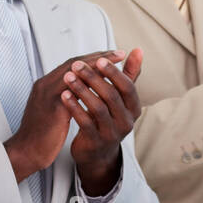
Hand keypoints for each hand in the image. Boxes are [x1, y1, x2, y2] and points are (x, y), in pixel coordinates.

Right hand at [3, 50, 124, 182]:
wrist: (26, 152)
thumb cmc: (41, 134)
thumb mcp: (54, 110)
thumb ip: (65, 97)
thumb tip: (82, 89)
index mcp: (46, 85)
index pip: (71, 64)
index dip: (92, 59)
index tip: (110, 56)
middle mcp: (45, 85)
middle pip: (74, 63)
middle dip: (98, 58)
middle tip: (118, 55)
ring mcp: (47, 95)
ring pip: (73, 73)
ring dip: (96, 68)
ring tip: (115, 66)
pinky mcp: (51, 108)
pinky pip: (72, 92)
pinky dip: (89, 86)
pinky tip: (105, 86)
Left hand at [63, 48, 144, 195]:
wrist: (96, 152)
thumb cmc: (109, 118)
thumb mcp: (121, 98)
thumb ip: (129, 74)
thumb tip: (137, 50)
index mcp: (134, 108)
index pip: (128, 86)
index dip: (114, 72)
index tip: (99, 59)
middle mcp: (127, 122)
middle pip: (111, 95)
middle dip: (93, 77)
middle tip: (77, 65)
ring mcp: (112, 134)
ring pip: (98, 108)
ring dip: (82, 90)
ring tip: (68, 77)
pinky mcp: (96, 142)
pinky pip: (85, 122)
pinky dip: (74, 107)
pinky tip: (64, 95)